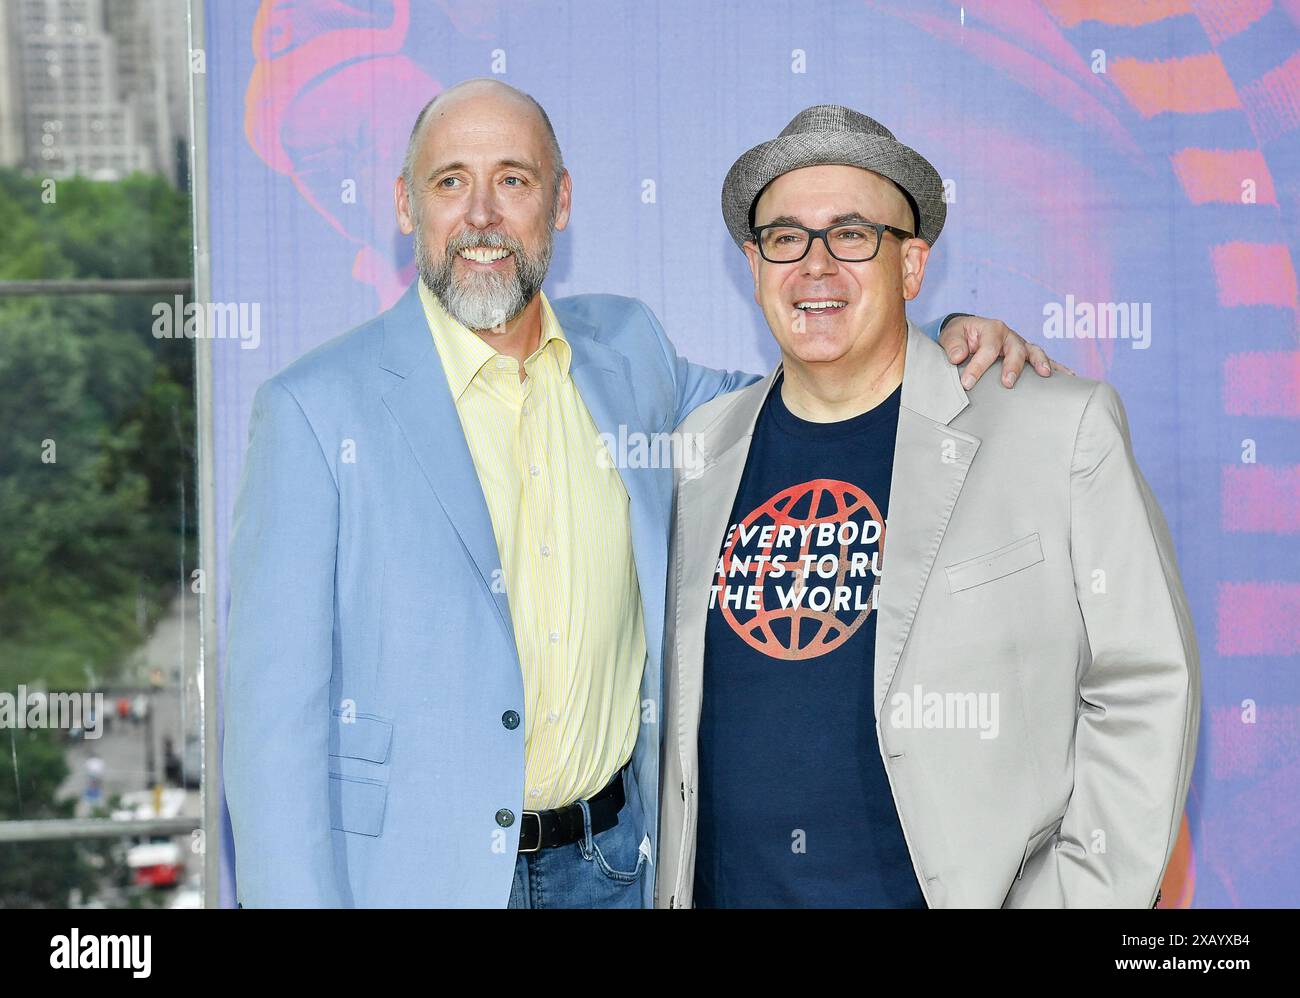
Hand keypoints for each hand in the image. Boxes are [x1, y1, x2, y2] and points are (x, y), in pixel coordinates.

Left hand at [938, 314, 1072, 388]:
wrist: (969, 332)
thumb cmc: (961, 335)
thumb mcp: (951, 336)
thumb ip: (953, 345)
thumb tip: (957, 356)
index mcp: (992, 329)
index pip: (987, 348)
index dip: (978, 366)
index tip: (968, 383)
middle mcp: (1009, 336)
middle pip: (1015, 350)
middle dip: (1012, 366)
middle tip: (1007, 383)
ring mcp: (1020, 345)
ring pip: (1034, 352)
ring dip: (1041, 363)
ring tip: (1046, 375)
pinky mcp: (1026, 355)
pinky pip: (1044, 360)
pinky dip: (1056, 367)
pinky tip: (1068, 376)